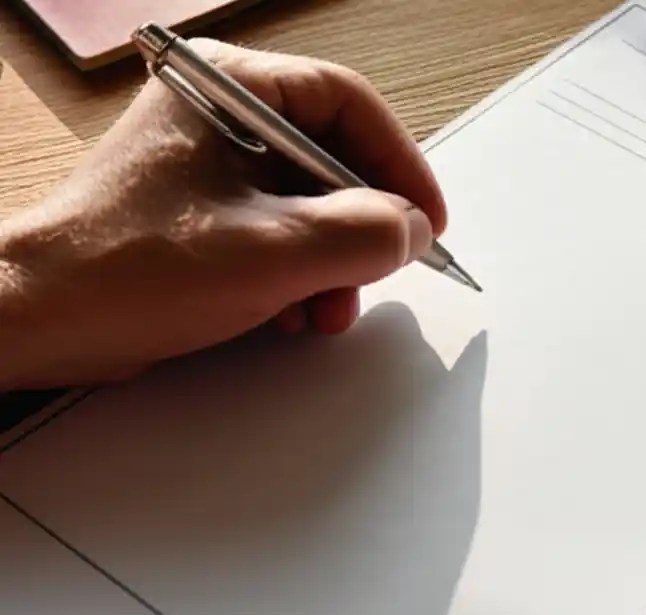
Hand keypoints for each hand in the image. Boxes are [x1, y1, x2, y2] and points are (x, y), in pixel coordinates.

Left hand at [0, 40, 444, 390]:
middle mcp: (222, 115)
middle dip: (362, 229)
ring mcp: (211, 163)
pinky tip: (292, 313)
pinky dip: (301, 274)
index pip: (349, 105)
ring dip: (333, 263)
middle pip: (335, 159)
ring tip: (324, 309)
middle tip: (378, 271)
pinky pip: (282, 232)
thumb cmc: (127, 268)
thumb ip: (365, 234)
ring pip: (313, 204)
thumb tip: (411, 230)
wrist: (43, 319)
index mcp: (231, 87)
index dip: (402, 164)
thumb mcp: (274, 251)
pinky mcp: (205, 211)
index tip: (426, 218)